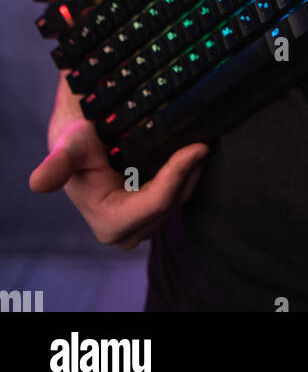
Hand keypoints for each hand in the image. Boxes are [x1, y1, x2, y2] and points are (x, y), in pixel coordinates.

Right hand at [29, 75, 209, 249]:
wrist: (80, 147)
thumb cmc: (75, 144)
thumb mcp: (68, 147)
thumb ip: (58, 165)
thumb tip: (38, 183)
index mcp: (109, 224)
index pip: (156, 203)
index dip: (178, 175)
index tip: (197, 147)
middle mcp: (128, 232)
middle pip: (173, 202)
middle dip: (190, 173)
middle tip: (204, 139)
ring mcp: (145, 225)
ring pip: (181, 200)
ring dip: (193, 174)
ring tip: (202, 142)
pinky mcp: (156, 213)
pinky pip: (181, 195)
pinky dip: (189, 175)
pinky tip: (193, 153)